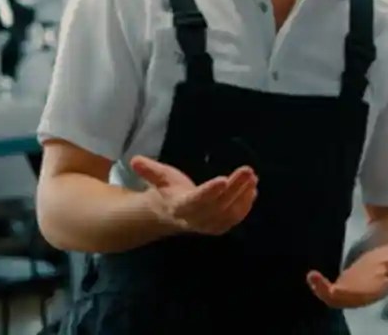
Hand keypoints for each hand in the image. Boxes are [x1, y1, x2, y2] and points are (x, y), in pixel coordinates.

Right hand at [130, 155, 257, 235]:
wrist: (169, 214)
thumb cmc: (167, 191)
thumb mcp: (158, 177)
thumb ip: (149, 171)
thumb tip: (134, 160)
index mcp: (179, 206)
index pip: (196, 200)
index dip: (209, 192)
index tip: (223, 179)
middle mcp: (194, 219)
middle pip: (217, 205)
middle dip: (234, 188)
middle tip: (248, 171)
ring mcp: (208, 225)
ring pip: (229, 213)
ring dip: (243, 196)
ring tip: (252, 177)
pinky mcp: (219, 227)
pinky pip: (234, 219)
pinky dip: (245, 206)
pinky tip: (253, 190)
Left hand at [306, 244, 387, 308]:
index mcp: (379, 288)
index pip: (362, 296)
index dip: (348, 295)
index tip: (335, 289)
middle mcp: (366, 292)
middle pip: (346, 300)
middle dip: (329, 294)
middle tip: (315, 279)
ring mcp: (355, 289)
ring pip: (336, 298)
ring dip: (322, 291)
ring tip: (312, 276)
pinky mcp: (347, 282)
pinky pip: (332, 290)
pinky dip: (322, 286)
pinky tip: (313, 276)